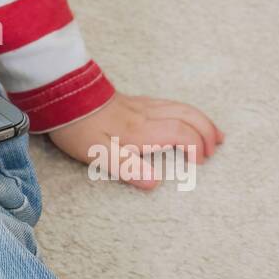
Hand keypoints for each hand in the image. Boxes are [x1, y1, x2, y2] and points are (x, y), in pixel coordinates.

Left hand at [47, 91, 224, 189]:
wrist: (62, 96)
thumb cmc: (77, 127)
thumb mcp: (97, 153)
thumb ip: (127, 167)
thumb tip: (154, 182)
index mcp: (141, 131)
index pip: (181, 134)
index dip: (196, 146)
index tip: (200, 161)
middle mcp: (146, 115)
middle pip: (187, 116)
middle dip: (206, 130)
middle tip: (216, 146)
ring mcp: (140, 105)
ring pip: (180, 107)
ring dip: (200, 119)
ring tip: (213, 131)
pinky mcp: (132, 101)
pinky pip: (168, 103)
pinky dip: (185, 111)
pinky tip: (184, 116)